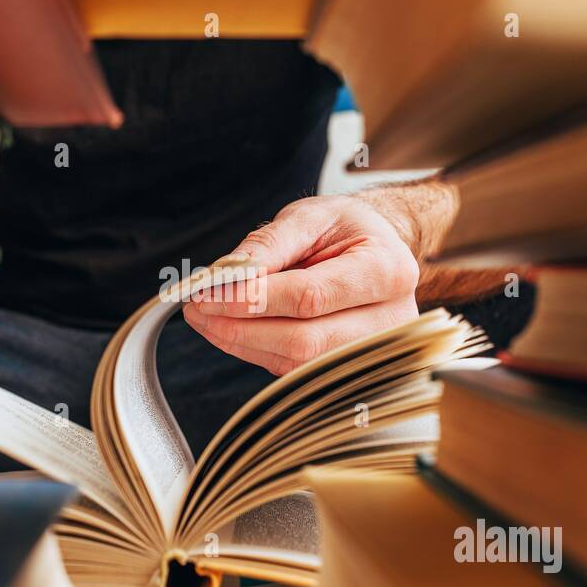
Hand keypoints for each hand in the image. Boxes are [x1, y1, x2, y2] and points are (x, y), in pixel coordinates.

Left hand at [183, 194, 419, 375]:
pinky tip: (228, 329)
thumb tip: (227, 274)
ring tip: (205, 317)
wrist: (376, 248)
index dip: (254, 299)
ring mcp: (372, 350)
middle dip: (241, 327)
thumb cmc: (345, 230)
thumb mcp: (311, 217)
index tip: (209, 293)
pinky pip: (293, 369)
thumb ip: (270, 243)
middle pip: (304, 339)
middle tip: (197, 308)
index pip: (311, 296)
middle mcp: (390, 319)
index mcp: (387, 270)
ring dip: (241, 342)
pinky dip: (254, 350)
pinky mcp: (348, 367)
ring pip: (296, 362)